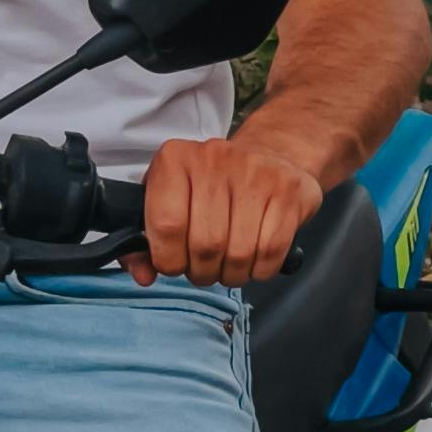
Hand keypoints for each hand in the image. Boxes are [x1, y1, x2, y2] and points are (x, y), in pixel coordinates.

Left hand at [132, 127, 323, 288]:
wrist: (270, 155)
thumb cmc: (210, 186)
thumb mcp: (168, 200)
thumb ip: (145, 240)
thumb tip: (143, 276)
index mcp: (175, 159)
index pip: (167, 224)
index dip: (168, 259)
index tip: (173, 264)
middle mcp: (214, 159)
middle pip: (206, 244)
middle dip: (201, 271)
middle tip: (202, 269)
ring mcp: (256, 172)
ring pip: (239, 253)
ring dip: (231, 274)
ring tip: (226, 266)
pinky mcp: (288, 190)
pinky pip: (271, 250)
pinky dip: (259, 269)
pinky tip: (252, 261)